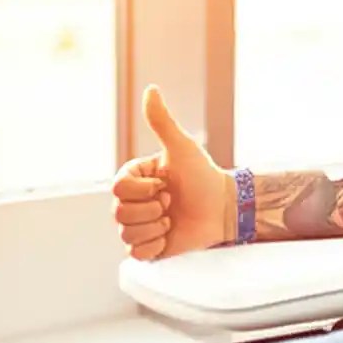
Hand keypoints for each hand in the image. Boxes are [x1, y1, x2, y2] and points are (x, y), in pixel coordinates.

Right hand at [112, 86, 232, 259]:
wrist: (224, 208)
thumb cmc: (204, 176)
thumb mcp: (182, 147)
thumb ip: (162, 121)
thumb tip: (151, 89)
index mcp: (132, 179)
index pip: (118, 190)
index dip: (144, 190)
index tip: (165, 185)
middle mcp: (131, 202)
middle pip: (119, 213)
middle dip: (152, 209)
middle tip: (172, 202)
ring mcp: (138, 225)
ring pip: (126, 234)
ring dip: (156, 227)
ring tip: (173, 218)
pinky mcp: (148, 247)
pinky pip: (135, 253)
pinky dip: (155, 245)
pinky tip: (170, 234)